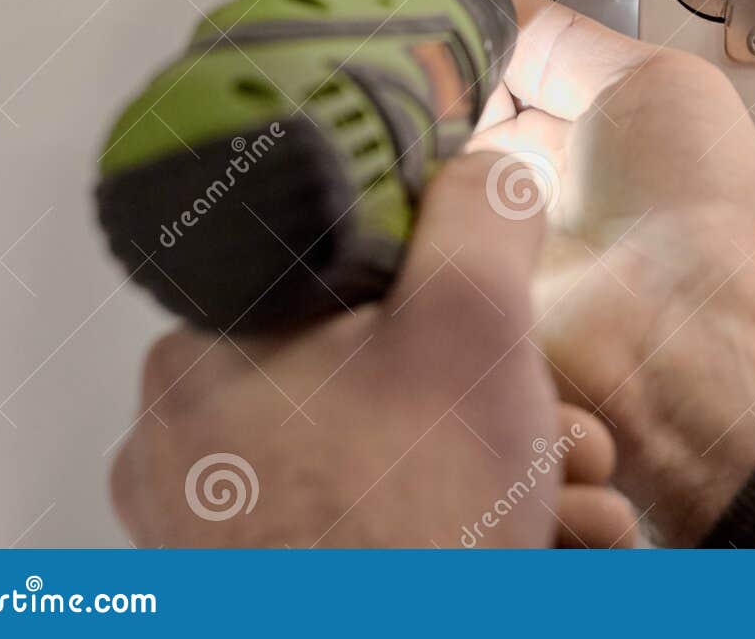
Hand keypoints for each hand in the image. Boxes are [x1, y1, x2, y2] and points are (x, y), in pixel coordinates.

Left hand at [111, 151, 637, 547]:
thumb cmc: (408, 529)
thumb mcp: (471, 323)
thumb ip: (481, 214)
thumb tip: (485, 167)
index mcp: (205, 348)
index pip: (349, 275)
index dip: (457, 296)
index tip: (512, 337)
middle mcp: (183, 440)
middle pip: (380, 375)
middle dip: (501, 404)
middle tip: (566, 439)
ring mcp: (211, 531)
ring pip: (384, 457)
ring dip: (495, 469)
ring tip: (571, 503)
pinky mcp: (255, 587)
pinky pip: (364, 528)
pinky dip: (448, 530)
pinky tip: (530, 545)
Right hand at [354, 0, 754, 544]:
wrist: (687, 334)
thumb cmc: (703, 215)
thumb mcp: (651, 84)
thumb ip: (564, 40)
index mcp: (567, 117)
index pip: (486, 25)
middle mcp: (506, 162)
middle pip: (423, 64)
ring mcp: (458, 209)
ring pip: (382, 115)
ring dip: (346, 45)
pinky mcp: (417, 256)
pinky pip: (361, 184)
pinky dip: (330, 126)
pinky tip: (301, 62)